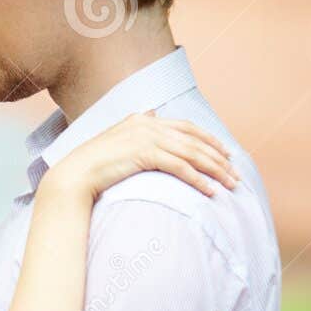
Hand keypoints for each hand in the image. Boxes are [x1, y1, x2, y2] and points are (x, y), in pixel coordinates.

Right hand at [48, 112, 238, 203]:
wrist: (75, 174)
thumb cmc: (94, 165)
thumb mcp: (119, 143)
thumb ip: (138, 133)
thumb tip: (154, 123)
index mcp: (143, 120)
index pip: (186, 127)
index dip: (209, 139)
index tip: (226, 153)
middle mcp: (147, 124)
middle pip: (194, 140)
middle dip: (218, 157)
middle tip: (235, 174)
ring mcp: (146, 137)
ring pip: (192, 153)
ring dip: (215, 170)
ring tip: (230, 185)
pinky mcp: (145, 154)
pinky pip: (180, 167)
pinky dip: (198, 180)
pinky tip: (210, 191)